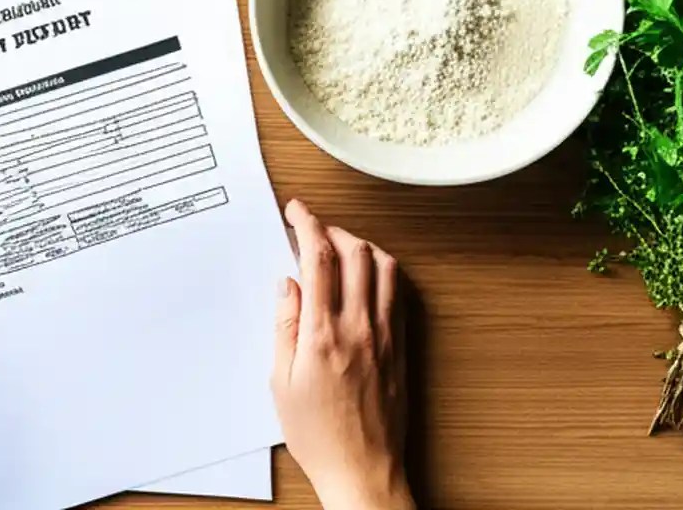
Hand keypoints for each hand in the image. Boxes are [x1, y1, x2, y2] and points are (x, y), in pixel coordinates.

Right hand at [272, 200, 412, 509]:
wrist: (362, 471)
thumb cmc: (318, 436)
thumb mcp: (281, 382)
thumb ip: (285, 327)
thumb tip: (288, 286)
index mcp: (322, 334)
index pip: (318, 258)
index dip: (307, 224)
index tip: (296, 211)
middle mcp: (358, 327)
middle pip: (355, 251)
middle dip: (333, 229)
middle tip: (314, 229)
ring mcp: (385, 336)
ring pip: (384, 267)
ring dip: (362, 246)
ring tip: (342, 249)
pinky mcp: (402, 348)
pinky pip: (398, 295)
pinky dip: (383, 273)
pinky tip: (368, 278)